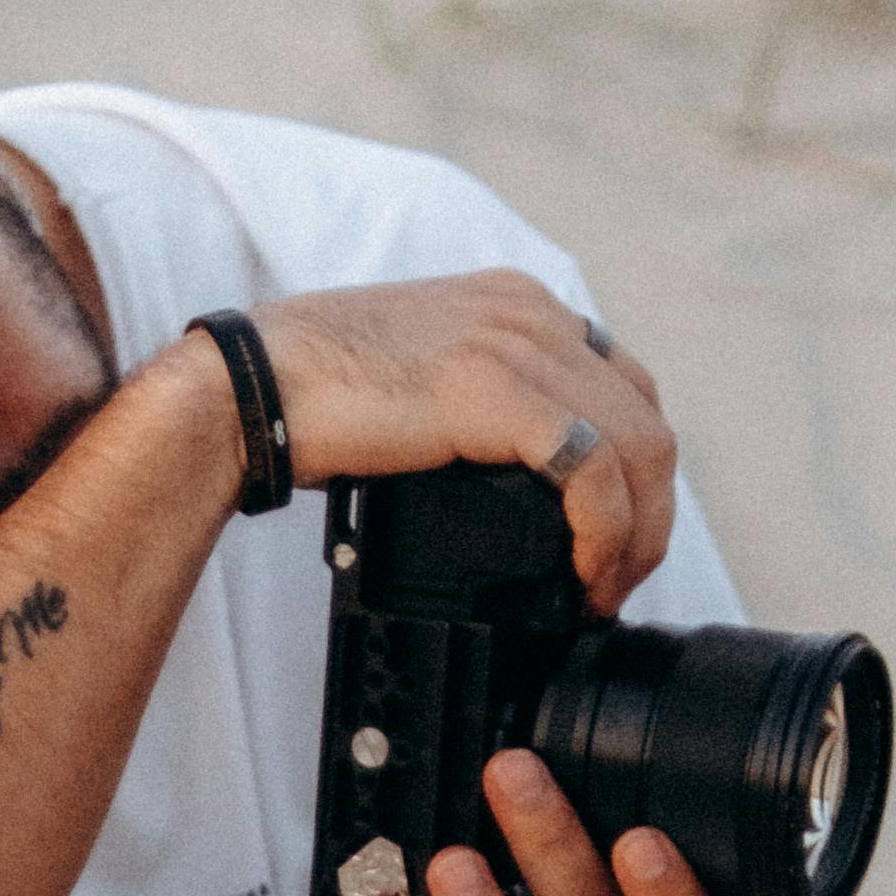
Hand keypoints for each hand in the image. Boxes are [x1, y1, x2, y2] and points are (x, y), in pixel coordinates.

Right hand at [248, 271, 674, 612]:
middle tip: (615, 581)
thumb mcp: (425, 380)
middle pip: (646, 419)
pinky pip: (591, 470)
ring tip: (601, 590)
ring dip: (635, 533)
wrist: (247, 391)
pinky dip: (603, 533)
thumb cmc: (311, 398)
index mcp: (518, 305)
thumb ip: (481, 402)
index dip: (635, 474)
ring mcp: (515, 345)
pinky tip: (582, 573)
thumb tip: (520, 479)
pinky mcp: (491, 391)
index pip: (625, 388)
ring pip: (637, 448)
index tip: (611, 541)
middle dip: (649, 513)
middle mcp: (530, 314)